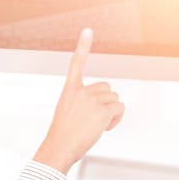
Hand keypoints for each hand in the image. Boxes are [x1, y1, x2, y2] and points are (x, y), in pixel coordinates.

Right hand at [34, 28, 124, 173]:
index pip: (77, 64)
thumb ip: (82, 104)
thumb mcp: (67, 114)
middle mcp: (81, 92)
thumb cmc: (62, 136)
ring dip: (111, 113)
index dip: (83, 46)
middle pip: (106, 89)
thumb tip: (101, 108)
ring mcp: (92, 101)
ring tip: (97, 126)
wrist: (59, 148)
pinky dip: (116, 119)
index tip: (88, 30)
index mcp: (70, 91)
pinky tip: (105, 127)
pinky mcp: (102, 111)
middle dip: (105, 103)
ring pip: (114, 99)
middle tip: (94, 119)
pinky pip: (119, 109)